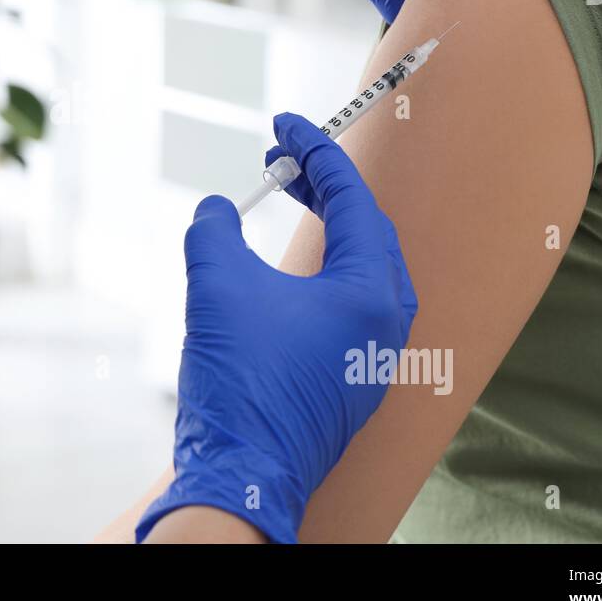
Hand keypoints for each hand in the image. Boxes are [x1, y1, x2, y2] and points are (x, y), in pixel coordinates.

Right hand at [136, 113, 417, 543]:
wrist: (242, 477)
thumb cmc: (239, 384)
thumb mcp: (216, 287)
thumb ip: (214, 232)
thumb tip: (215, 209)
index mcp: (369, 292)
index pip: (352, 198)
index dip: (316, 150)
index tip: (285, 123)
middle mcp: (386, 322)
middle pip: (367, 228)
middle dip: (325, 185)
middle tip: (283, 158)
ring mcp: (375, 356)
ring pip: (364, 267)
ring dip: (327, 226)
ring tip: (288, 198)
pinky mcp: (354, 380)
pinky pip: (353, 304)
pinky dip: (324, 269)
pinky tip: (288, 269)